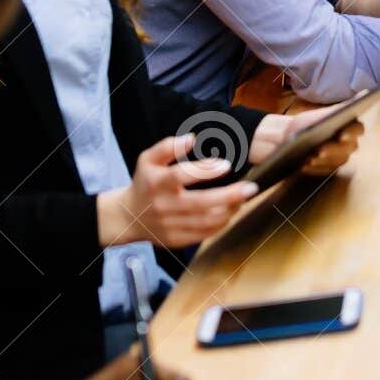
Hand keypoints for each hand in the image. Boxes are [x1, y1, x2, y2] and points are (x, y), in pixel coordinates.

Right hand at [97, 134, 257, 247]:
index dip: (204, 170)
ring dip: (229, 210)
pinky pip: (205, 234)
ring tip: (242, 198)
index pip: (181, 175)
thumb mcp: (148, 159)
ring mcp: (170, 225)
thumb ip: (167, 146)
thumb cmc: (144, 183)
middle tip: (250, 187)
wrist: (128, 217)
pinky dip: (221, 223)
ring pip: (207, 221)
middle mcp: (164, 205)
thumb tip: (191, 139)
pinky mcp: (176, 240)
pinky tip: (229, 212)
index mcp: (157, 182)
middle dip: (230, 195)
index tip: (226, 164)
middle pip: (201, 203)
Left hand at [249, 107, 364, 176]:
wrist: (287, 137)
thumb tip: (365, 93)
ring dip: (323, 161)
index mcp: (349, 127)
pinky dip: (314, 168)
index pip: (358, 129)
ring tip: (309, 158)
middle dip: (333, 150)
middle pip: (348, 149)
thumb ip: (341, 108)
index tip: (341, 134)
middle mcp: (348, 145)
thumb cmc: (307, 123)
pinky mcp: (328, 170)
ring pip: (336, 162)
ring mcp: (339, 158)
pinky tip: (304, 165)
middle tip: (320, 150)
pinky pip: (324, 171)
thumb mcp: (320, 114)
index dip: (352, 132)